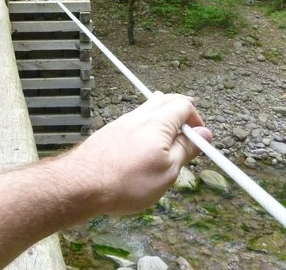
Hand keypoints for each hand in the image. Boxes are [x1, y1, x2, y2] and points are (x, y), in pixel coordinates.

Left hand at [68, 92, 210, 214]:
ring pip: (148, 110)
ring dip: (163, 120)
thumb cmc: (125, 181)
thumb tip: (204, 134)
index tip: (200, 139)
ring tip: (168, 144)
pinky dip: (146, 128)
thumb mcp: (168, 172)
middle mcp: (139, 116)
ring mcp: (122, 122)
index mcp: (158, 122)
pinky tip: (144, 148)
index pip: (183, 105)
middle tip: (188, 136)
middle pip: (165, 101)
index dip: (197, 119)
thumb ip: (186, 150)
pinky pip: (134, 121)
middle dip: (181, 114)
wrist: (82, 184)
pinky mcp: (110, 132)